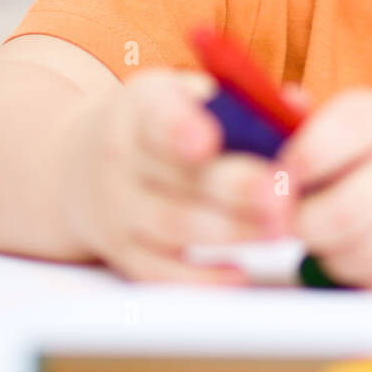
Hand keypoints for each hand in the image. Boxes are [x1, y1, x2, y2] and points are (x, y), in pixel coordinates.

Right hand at [56, 69, 301, 283]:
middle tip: (282, 195)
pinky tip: (240, 273)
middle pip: (179, 176)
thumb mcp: (181, 93)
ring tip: (281, 229)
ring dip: (232, 231)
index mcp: (142, 105)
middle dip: (235, 188)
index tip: (208, 141)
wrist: (75, 167)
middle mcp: (122, 156)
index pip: (159, 114)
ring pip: (175, 225)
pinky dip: (200, 278)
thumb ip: (238, 99)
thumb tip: (296, 105)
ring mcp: (118, 208)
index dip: (181, 127)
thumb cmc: (157, 123)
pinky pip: (160, 271)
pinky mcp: (121, 252)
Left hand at [277, 89, 371, 292]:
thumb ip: (304, 133)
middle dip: (306, 227)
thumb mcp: (356, 124)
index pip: (334, 136)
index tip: (279, 183)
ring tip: (333, 239)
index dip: (295, 167)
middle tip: (298, 223)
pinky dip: (369, 279)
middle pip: (345, 212)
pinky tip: (368, 258)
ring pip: (367, 255)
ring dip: (334, 256)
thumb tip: (276, 136)